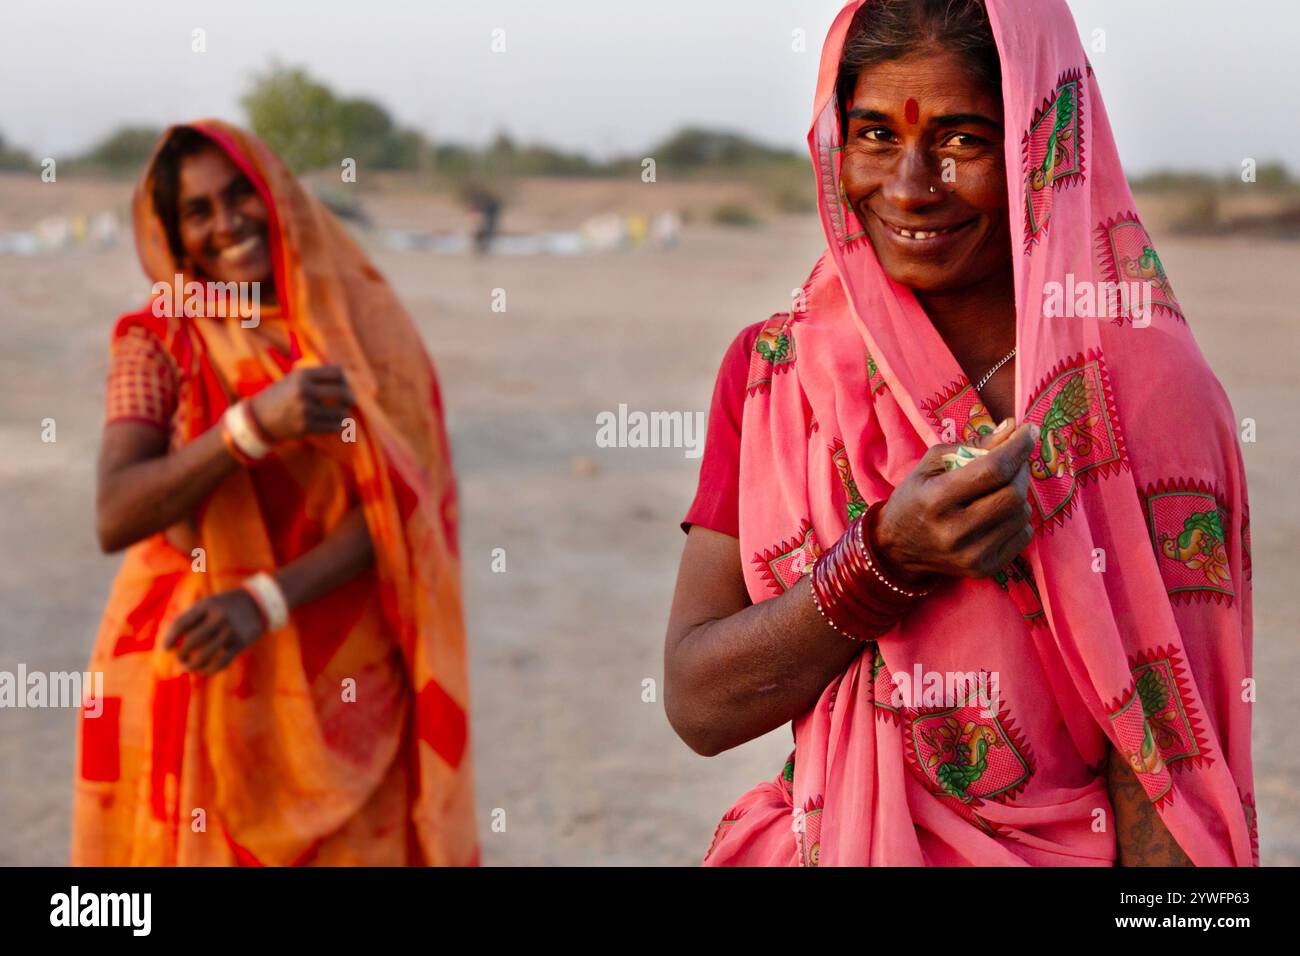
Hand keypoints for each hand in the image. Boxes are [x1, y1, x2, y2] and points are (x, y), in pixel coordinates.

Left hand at [163, 588, 267, 673]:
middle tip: (178, 661)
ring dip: (193, 665)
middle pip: (192, 641)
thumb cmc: (225, 606)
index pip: (182, 623)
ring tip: (188, 668)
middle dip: (181, 654)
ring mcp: (230, 630)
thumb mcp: (208, 604)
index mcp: (206, 605)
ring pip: (205, 655)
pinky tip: (204, 671)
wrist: (258, 604)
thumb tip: (171, 643)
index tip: (165, 649)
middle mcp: (218, 617)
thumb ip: (191, 619)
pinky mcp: (241, 643)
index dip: (170, 638)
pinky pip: (221, 662)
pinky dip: (210, 670)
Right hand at [248, 365, 354, 442]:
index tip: (344, 385)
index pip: (337, 373)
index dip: (344, 379)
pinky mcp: (305, 427)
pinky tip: (336, 423)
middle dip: (350, 397)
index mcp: (303, 375)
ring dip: (344, 413)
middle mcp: (304, 390)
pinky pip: (333, 426)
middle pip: (342, 392)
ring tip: (342, 413)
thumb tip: (348, 380)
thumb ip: (319, 376)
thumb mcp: (296, 378)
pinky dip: (338, 425)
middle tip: (351, 401)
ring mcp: (305, 410)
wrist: (259, 417)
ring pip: (341, 412)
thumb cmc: (283, 395)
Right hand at [873, 420, 1039, 579]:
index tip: (1028, 430)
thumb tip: (1012, 429)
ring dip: (1018, 493)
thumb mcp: (931, 464)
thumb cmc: (915, 497)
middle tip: (1014, 459)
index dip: (1017, 447)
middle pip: (1012, 494)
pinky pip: (1023, 535)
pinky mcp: (985, 569)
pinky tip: (998, 513)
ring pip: (1021, 514)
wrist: (897, 548)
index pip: (992, 470)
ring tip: (999, 488)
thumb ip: (972, 445)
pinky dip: (1017, 518)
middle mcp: (955, 531)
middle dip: (1020, 469)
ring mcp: (972, 555)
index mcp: (936, 500)